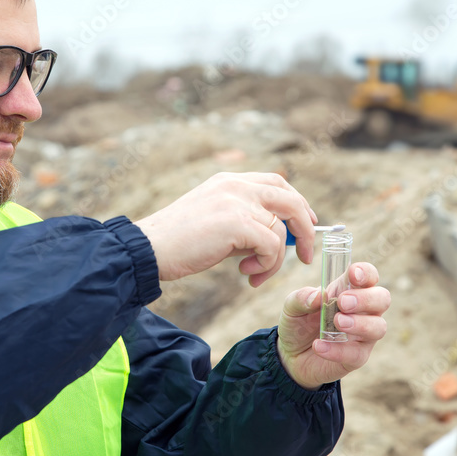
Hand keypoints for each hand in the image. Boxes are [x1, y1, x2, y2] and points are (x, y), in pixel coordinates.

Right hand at [135, 172, 317, 285]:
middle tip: (306, 255)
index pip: (277, 182)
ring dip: (276, 260)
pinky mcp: (236, 223)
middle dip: (305, 229)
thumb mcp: (216, 223)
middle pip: (290, 199)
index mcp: (229, 180)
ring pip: (282, 230)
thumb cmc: (178, 242)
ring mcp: (236, 201)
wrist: (148, 249)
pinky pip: (272, 246)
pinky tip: (246, 274)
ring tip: (253, 274)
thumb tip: (280, 238)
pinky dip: (267, 265)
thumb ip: (245, 222)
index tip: (308, 223)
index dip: (298, 202)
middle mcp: (236, 185)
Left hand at [276, 262, 389, 389]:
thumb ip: (302, 298)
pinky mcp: (356, 358)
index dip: (366, 273)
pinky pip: (356, 354)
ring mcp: (362, 335)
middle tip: (343, 302)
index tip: (353, 274)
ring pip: (378, 327)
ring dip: (360, 323)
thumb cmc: (298, 323)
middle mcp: (362, 311)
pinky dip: (338, 350)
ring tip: (337, 322)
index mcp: (349, 291)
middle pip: (382, 299)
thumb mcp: (291, 307)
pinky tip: (319, 346)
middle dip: (366, 298)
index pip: (369, 276)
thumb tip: (319, 295)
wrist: (290, 355)